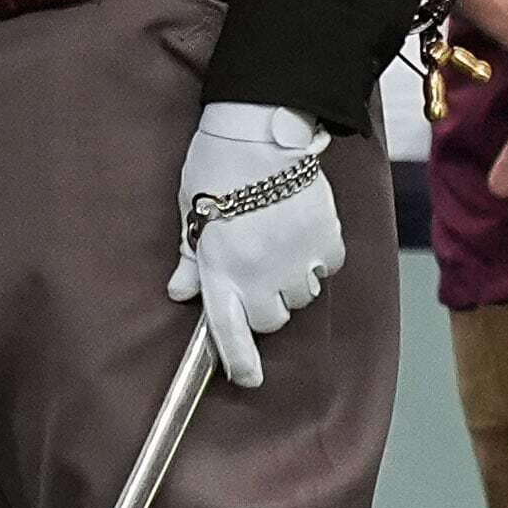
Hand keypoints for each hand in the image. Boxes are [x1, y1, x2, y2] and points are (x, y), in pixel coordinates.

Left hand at [168, 102, 343, 389]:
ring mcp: (296, 259)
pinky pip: (327, 265)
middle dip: (266, 307)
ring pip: (302, 296)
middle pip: (272, 319)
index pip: (229, 332)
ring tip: (281, 248)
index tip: (248, 379)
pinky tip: (305, 232)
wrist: (263, 128)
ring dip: (292, 282)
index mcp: (221, 269)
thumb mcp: (191, 213)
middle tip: (258, 277)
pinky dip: (319, 257)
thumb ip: (191, 257)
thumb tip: (180, 292)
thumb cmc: (216, 166)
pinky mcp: (326, 239)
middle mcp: (260, 273)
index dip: (239, 362)